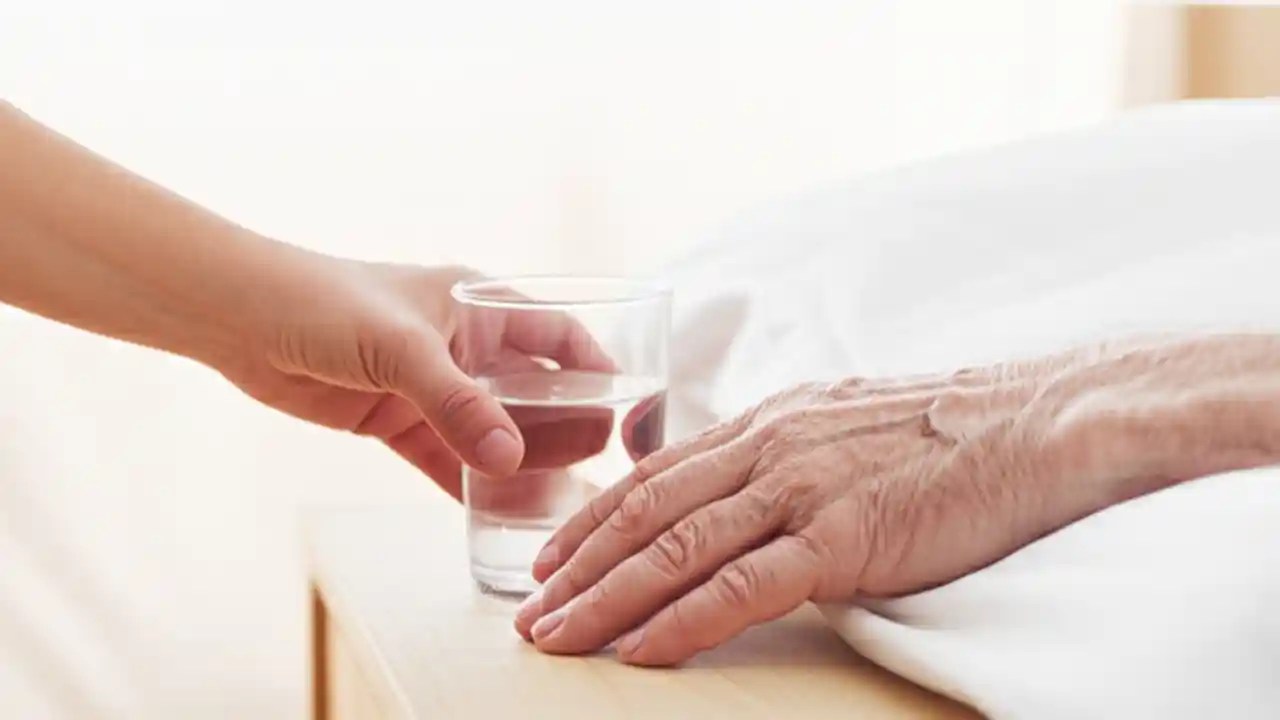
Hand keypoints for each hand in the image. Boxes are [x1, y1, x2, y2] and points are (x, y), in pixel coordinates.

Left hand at [216, 258, 606, 499]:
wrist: (240, 317)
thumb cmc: (325, 303)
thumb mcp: (402, 349)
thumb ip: (457, 404)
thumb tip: (511, 462)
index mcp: (481, 306)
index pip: (560, 336)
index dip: (597, 369)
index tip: (629, 409)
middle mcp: (466, 346)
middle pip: (533, 390)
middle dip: (565, 426)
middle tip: (597, 469)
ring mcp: (432, 385)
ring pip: (493, 429)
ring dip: (520, 461)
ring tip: (559, 500)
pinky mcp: (397, 420)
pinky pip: (446, 457)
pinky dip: (469, 483)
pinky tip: (496, 511)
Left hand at [514, 335, 1279, 664]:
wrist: (1029, 422)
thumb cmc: (942, 430)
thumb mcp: (839, 418)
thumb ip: (778, 449)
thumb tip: (732, 480)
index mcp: (764, 423)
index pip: (654, 476)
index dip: (594, 521)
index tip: (551, 560)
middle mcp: (766, 449)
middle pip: (646, 514)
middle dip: (578, 567)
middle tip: (530, 613)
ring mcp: (800, 490)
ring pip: (675, 550)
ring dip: (606, 598)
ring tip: (557, 636)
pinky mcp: (842, 535)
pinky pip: (742, 586)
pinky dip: (682, 620)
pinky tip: (641, 648)